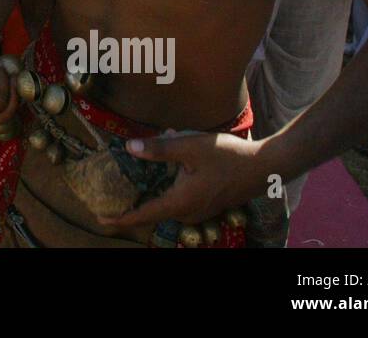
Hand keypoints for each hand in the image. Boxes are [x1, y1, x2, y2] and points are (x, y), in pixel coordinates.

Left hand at [99, 133, 265, 228]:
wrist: (265, 167)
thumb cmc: (228, 156)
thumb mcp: (190, 147)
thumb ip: (159, 149)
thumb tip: (129, 147)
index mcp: (181, 202)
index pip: (144, 215)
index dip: (121, 219)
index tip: (101, 219)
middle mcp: (189, 212)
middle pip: (154, 213)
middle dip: (133, 207)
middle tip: (111, 197)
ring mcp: (201, 211)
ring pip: (168, 207)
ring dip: (152, 198)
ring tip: (133, 186)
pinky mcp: (208, 205)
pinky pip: (180, 203)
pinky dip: (166, 194)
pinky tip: (166, 174)